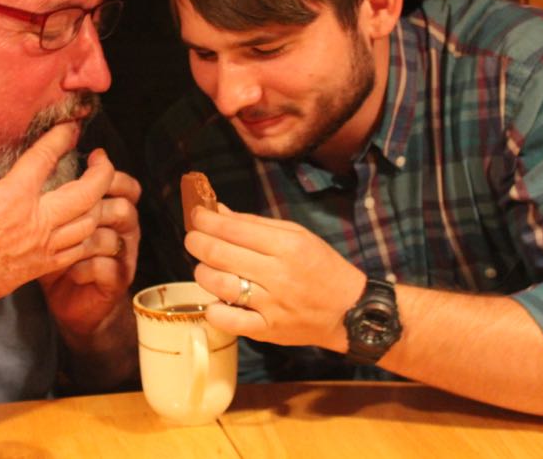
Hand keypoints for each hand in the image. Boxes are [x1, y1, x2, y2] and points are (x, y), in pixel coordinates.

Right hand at [0, 122, 116, 310]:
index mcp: (14, 194)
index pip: (47, 157)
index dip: (62, 137)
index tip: (70, 127)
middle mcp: (36, 221)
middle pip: (88, 193)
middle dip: (102, 172)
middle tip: (101, 160)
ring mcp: (41, 248)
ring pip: (89, 224)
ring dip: (98, 204)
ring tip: (95, 192)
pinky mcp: (39, 268)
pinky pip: (78, 251)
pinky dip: (87, 234)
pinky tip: (84, 224)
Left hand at [40, 149, 140, 337]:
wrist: (71, 303)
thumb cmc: (59, 257)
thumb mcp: (54, 222)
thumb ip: (53, 197)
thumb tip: (25, 171)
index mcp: (112, 210)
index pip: (125, 185)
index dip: (111, 173)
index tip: (93, 159)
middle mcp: (123, 230)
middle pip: (124, 206)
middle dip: (99, 204)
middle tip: (74, 205)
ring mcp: (122, 257)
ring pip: (114, 236)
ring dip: (88, 237)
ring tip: (64, 243)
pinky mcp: (117, 281)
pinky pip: (105, 266)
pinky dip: (85, 266)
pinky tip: (70, 270)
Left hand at [185, 206, 364, 351]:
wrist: (350, 311)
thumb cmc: (322, 267)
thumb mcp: (297, 235)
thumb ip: (255, 224)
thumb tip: (219, 212)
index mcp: (287, 246)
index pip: (233, 229)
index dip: (206, 220)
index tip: (196, 215)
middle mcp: (277, 274)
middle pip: (220, 254)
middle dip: (196, 241)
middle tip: (192, 238)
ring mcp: (271, 305)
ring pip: (219, 285)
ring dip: (201, 272)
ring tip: (203, 266)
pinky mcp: (267, 330)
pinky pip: (229, 321)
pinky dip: (214, 310)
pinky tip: (215, 300)